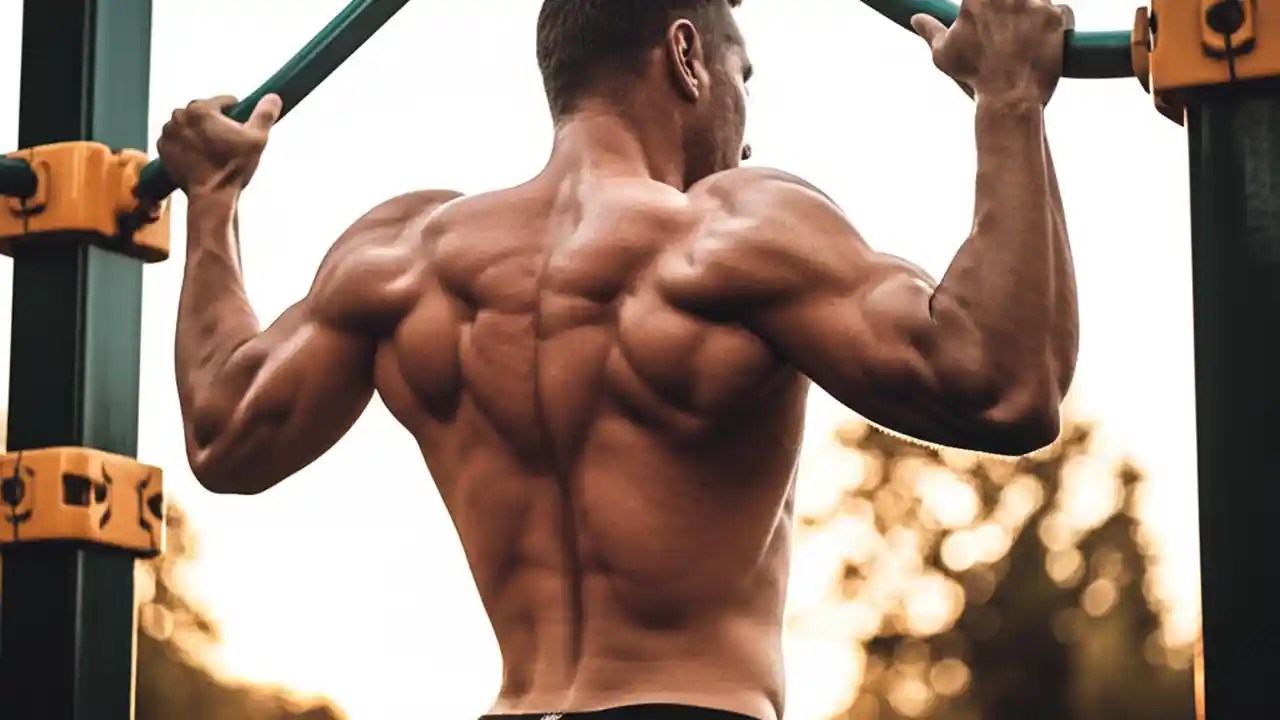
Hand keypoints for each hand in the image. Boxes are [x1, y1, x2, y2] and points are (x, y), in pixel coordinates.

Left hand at [157, 94, 282, 195]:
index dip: (235, 112)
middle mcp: (180, 116)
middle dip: (214, 122)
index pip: (222, 101)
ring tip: (212, 149)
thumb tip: (273, 97)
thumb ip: (264, 115)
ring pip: (188, 124)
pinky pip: (176, 139)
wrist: (211, 195)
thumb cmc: (233, 167)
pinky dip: (185, 144)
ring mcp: (169, 133)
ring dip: (198, 132)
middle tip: (226, 141)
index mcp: (201, 109)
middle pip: (203, 112)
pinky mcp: (163, 148)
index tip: (240, 125)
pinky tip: (198, 156)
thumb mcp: (257, 139)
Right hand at [911, 0, 1072, 104]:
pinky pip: (1060, 11)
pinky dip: (1053, 24)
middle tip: (1007, 31)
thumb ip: (930, 30)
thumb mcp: (944, 53)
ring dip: (1031, 12)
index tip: (988, 17)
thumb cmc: (973, 76)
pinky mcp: (1055, 16)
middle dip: (1011, 8)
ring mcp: (1033, 2)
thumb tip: (916, 19)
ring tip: (1023, 38)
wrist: (1008, 97)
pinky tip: (1042, 42)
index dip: (986, 6)